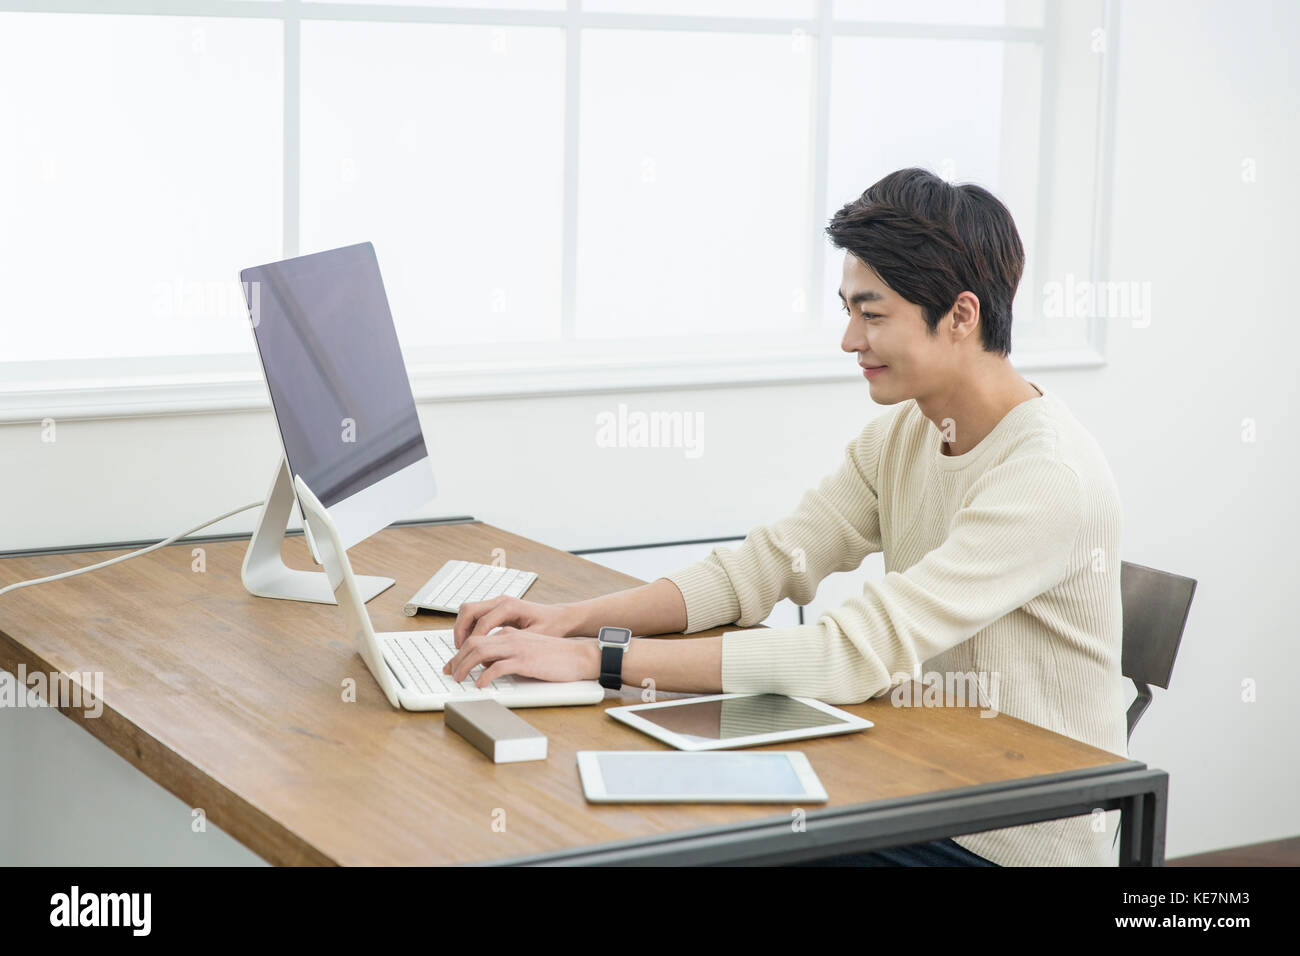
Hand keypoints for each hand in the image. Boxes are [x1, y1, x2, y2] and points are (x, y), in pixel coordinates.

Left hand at [442, 628, 598, 687]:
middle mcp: (510, 637)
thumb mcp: (527, 651)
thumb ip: (507, 655)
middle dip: (457, 658)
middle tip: (449, 673)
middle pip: (473, 643)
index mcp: (510, 633)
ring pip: (481, 652)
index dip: (461, 652)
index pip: (478, 638)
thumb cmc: (556, 657)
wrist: (579, 656)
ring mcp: (517, 647)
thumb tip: (488, 667)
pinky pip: (498, 667)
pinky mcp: (525, 660)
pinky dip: (485, 676)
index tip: (452, 664)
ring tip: (459, 679)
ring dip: (465, 666)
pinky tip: (480, 685)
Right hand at [452, 596, 579, 648]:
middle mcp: (502, 601)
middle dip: (460, 630)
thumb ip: (515, 644)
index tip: (468, 657)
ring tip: (462, 648)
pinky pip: (476, 614)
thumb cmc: (551, 626)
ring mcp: (498, 602)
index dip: (473, 641)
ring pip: (469, 610)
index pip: (482, 622)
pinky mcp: (497, 608)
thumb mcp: (536, 637)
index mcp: (510, 606)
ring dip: (462, 628)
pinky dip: (469, 626)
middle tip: (459, 650)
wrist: (560, 617)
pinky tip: (471, 642)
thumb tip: (496, 657)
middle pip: (469, 610)